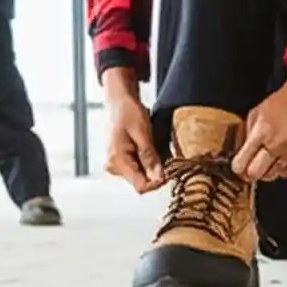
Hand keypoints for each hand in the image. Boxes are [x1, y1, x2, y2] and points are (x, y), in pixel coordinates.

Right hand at [102, 67, 164, 193]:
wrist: (119, 100)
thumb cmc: (128, 112)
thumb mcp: (142, 132)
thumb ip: (149, 156)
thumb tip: (159, 178)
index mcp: (118, 161)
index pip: (141, 186)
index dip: (158, 182)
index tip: (170, 170)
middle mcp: (115, 167)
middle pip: (142, 181)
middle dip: (156, 172)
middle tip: (165, 152)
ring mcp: (118, 165)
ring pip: (142, 175)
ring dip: (153, 165)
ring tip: (157, 146)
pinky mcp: (123, 161)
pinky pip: (139, 168)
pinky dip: (149, 161)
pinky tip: (151, 147)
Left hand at [232, 55, 286, 182]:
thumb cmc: (284, 100)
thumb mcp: (256, 112)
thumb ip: (247, 133)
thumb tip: (241, 153)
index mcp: (262, 131)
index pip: (242, 163)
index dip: (238, 168)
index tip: (238, 167)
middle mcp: (277, 143)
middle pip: (256, 174)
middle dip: (250, 173)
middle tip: (250, 168)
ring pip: (273, 176)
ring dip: (268, 170)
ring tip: (268, 158)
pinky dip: (283, 169)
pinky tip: (281, 157)